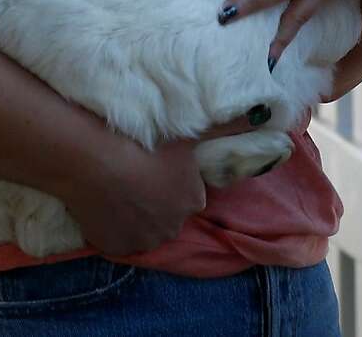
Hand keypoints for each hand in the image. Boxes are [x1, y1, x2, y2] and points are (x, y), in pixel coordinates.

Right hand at [59, 109, 274, 255]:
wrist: (95, 159)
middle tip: (136, 177)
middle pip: (167, 215)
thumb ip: (230, 126)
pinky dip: (112, 228)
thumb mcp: (192, 133)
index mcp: (193, 201)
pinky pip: (117, 240)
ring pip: (142, 230)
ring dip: (135, 217)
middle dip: (156, 202)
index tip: (157, 168)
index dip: (173, 182)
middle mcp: (173, 226)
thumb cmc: (146, 144)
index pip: (189, 196)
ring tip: (118, 190)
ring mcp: (143, 240)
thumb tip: (266, 114)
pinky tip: (105, 205)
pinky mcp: (115, 248)